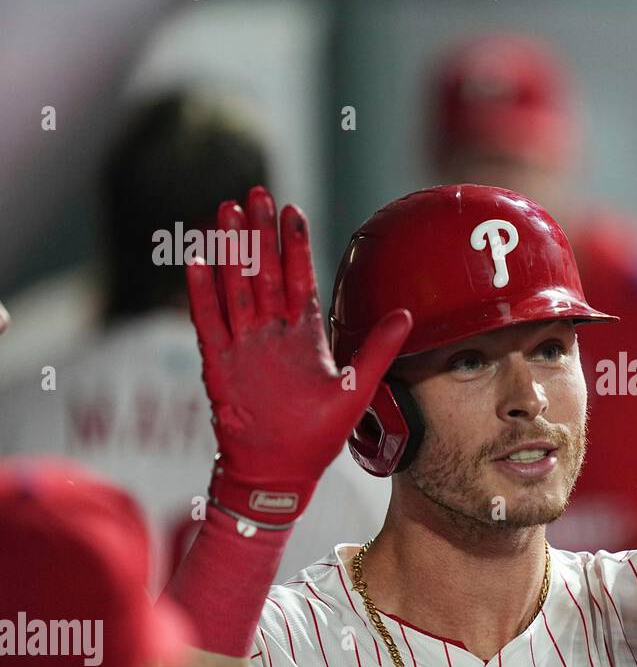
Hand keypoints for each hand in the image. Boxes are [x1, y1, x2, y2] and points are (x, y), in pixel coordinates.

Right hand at [186, 187, 410, 525]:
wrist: (280, 473)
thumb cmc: (318, 436)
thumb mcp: (357, 388)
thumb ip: (379, 349)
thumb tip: (409, 313)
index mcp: (304, 335)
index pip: (299, 278)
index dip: (295, 245)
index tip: (293, 210)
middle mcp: (272, 334)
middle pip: (263, 272)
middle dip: (259, 233)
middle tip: (255, 192)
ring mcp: (244, 346)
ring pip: (235, 287)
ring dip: (230, 251)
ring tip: (226, 211)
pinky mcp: (219, 365)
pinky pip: (208, 323)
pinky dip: (202, 293)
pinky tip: (197, 260)